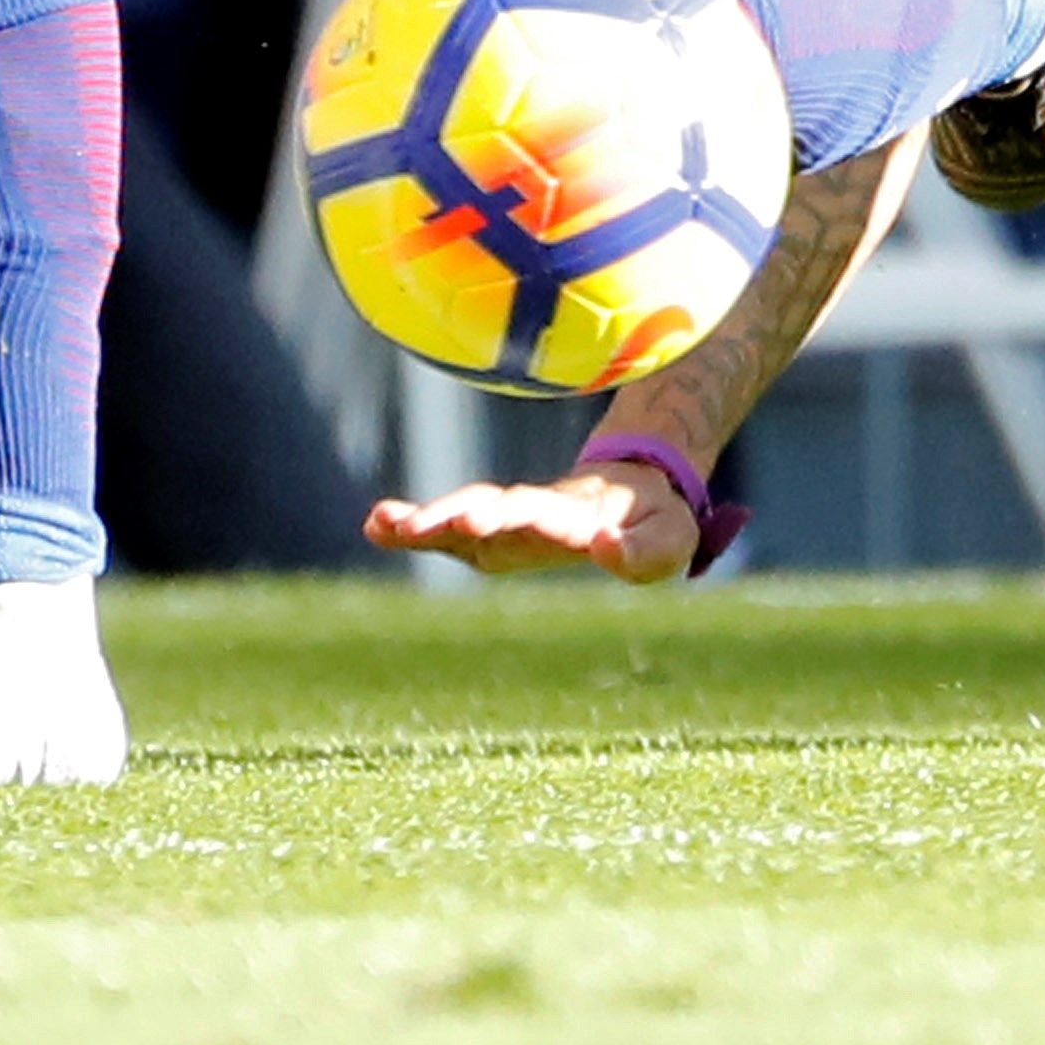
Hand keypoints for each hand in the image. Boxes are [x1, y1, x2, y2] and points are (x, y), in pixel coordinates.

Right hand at [363, 463, 699, 581]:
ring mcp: (509, 520)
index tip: (486, 521)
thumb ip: (640, 553)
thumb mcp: (667, 544)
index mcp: (580, 516)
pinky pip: (448, 529)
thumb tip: (603, 547)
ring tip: (387, 523)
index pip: (547, 516)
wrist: (633, 491)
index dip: (520, 518)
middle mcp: (536, 512)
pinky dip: (415, 527)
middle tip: (431, 524)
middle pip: (496, 510)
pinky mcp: (488, 533)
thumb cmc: (652, 525)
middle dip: (464, 517)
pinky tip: (377, 525)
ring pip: (465, 512)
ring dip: (430, 519)